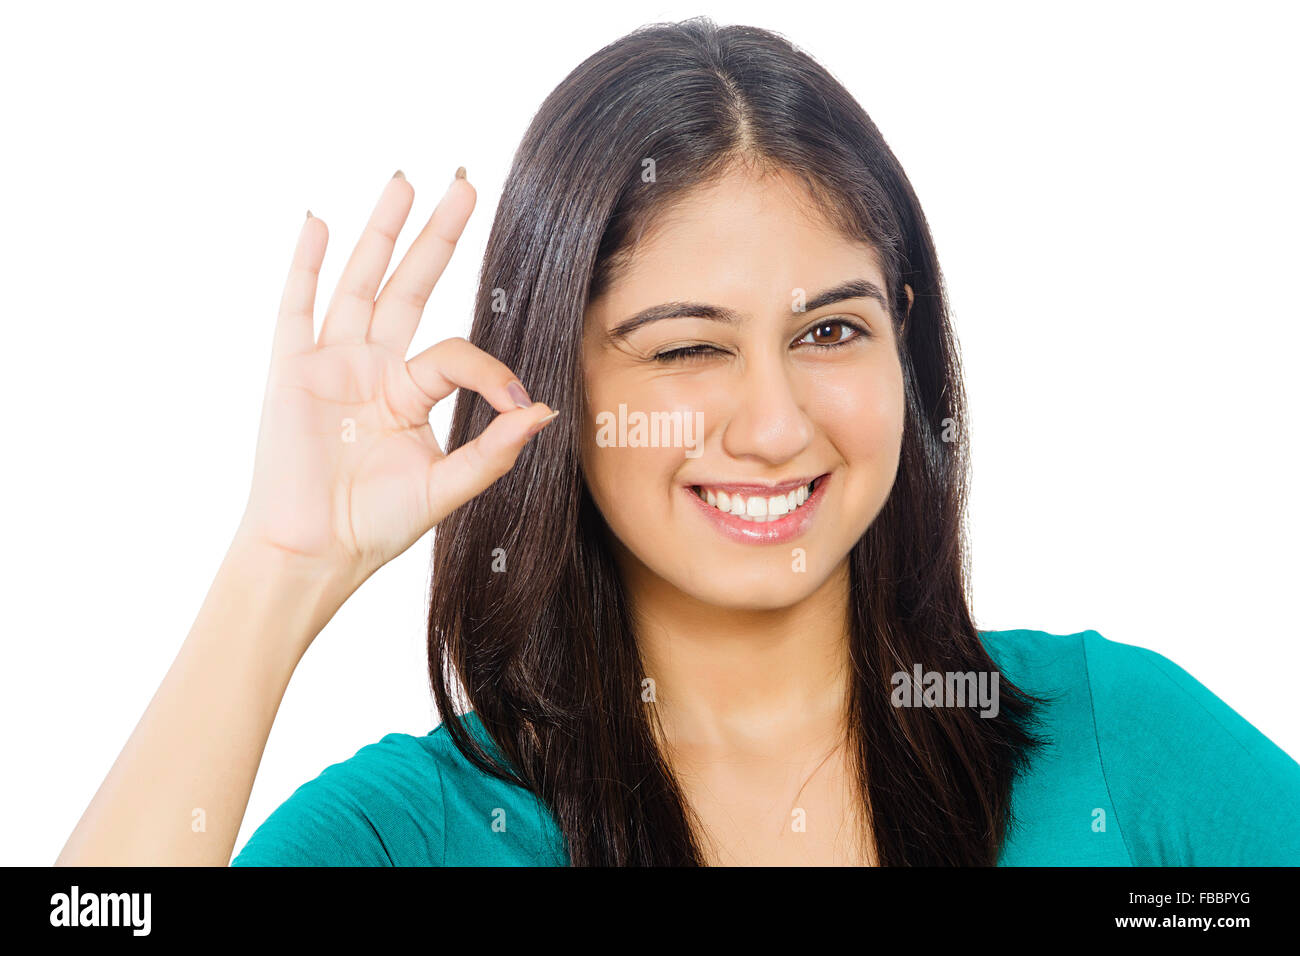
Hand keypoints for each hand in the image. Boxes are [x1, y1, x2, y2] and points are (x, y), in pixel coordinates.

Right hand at [235, 170, 555, 581]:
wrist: (315, 553)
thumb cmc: (375, 525)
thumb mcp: (446, 487)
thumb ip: (493, 450)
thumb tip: (542, 411)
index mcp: (410, 392)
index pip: (456, 353)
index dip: (489, 370)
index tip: (515, 401)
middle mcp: (373, 368)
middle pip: (409, 286)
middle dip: (436, 237)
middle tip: (464, 185)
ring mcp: (331, 363)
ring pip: (360, 282)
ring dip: (380, 232)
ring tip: (403, 181)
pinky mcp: (291, 371)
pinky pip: (296, 307)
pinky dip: (306, 265)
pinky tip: (320, 223)